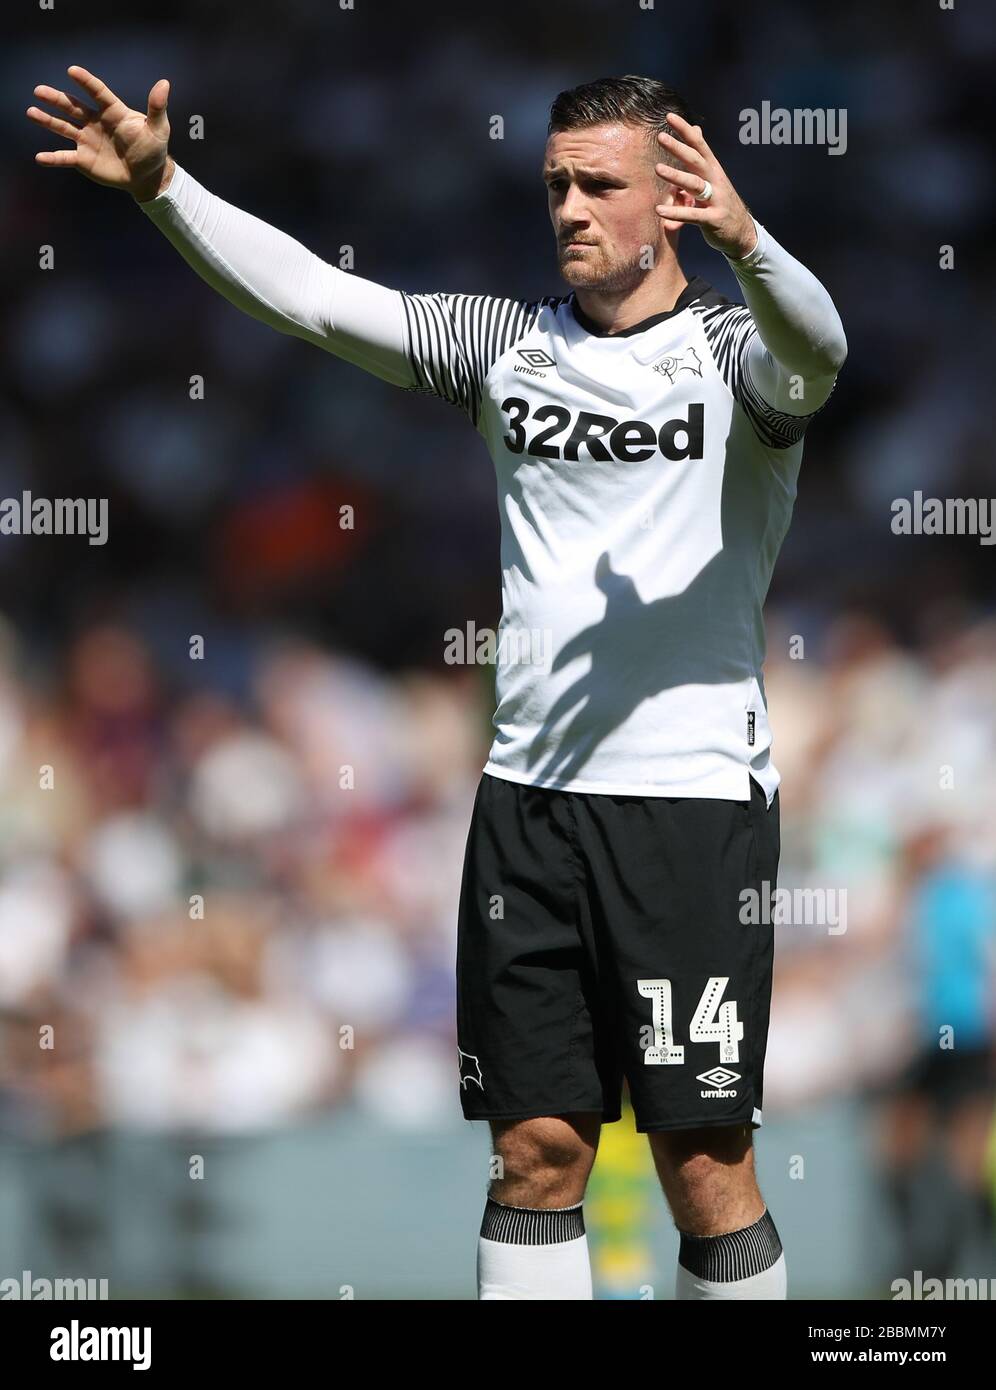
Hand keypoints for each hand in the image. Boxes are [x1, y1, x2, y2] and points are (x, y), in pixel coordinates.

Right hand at [27, 66, 172, 201]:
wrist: (147, 176)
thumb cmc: (153, 149)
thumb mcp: (158, 129)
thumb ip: (156, 107)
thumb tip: (164, 83)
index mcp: (112, 112)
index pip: (97, 93)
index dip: (86, 82)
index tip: (72, 71)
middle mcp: (95, 122)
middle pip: (73, 107)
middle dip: (56, 99)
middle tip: (39, 91)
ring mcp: (87, 140)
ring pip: (64, 128)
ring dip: (47, 121)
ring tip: (31, 112)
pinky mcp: (84, 159)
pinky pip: (65, 157)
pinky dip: (53, 158)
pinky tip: (39, 158)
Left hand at [653, 111, 756, 259]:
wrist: (742, 233)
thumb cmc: (721, 203)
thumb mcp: (714, 177)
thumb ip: (702, 156)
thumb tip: (696, 129)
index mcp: (714, 169)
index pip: (699, 145)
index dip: (685, 131)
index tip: (669, 117)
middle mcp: (716, 181)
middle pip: (696, 161)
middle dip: (679, 148)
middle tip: (661, 137)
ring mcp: (716, 200)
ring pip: (695, 185)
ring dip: (676, 176)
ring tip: (657, 169)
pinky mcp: (713, 219)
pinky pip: (693, 215)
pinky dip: (677, 213)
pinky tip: (660, 210)